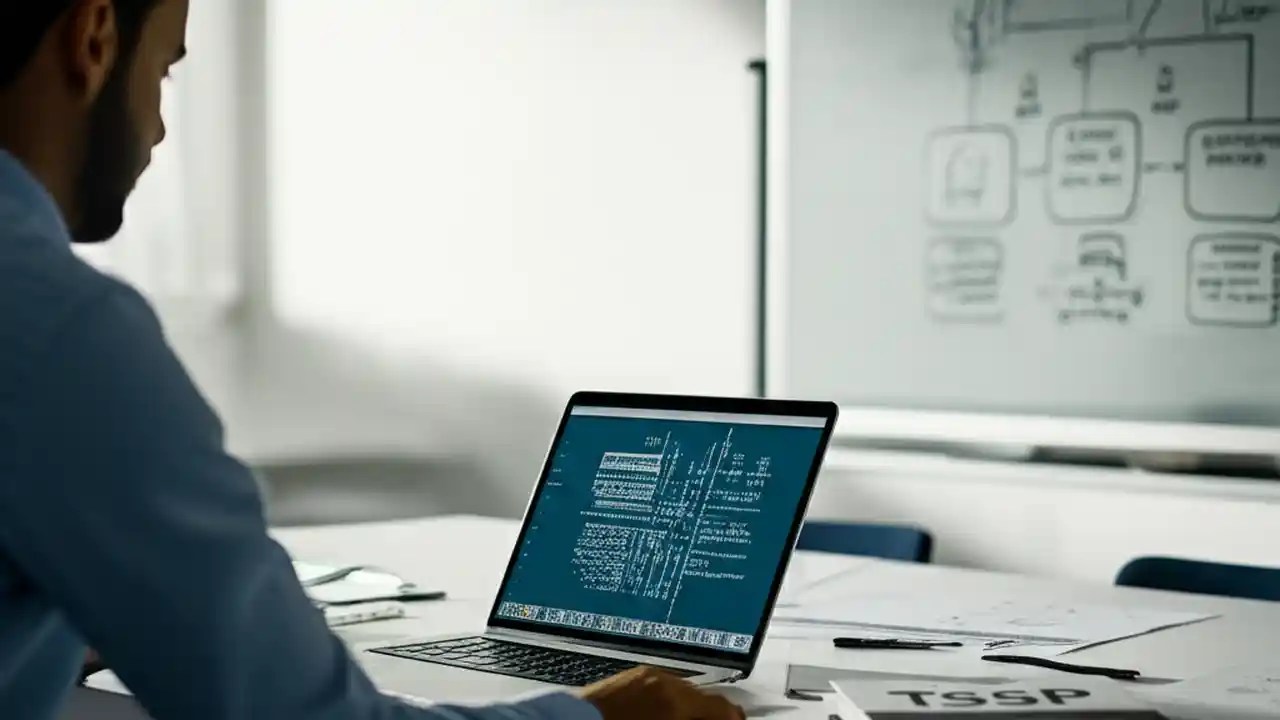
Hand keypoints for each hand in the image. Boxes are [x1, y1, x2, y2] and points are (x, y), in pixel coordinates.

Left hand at [580, 667, 744, 719]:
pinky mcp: (628, 676)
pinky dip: (668, 701)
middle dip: (710, 715)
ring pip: (682, 690)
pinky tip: (662, 714)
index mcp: (677, 702)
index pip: (723, 708)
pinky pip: (660, 686)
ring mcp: (645, 675)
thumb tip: (716, 719)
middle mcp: (665, 681)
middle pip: (703, 697)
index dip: (733, 718)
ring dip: (689, 708)